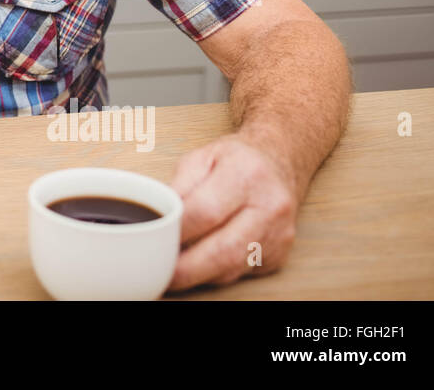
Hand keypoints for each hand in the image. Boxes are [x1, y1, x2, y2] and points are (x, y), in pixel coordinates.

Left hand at [166, 132, 299, 291]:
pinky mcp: (279, 254)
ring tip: (172, 272)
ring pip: (231, 268)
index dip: (176, 230)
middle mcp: (270, 206)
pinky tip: (198, 266)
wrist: (279, 162)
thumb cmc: (236, 160)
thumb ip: (178, 188)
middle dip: (186, 268)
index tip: (154, 239)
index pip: (205, 212)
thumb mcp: (200, 158)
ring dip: (198, 275)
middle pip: (223, 251)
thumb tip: (158, 220)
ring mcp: (278, 234)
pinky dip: (214, 273)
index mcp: (246, 174)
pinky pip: (240, 273)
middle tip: (159, 272)